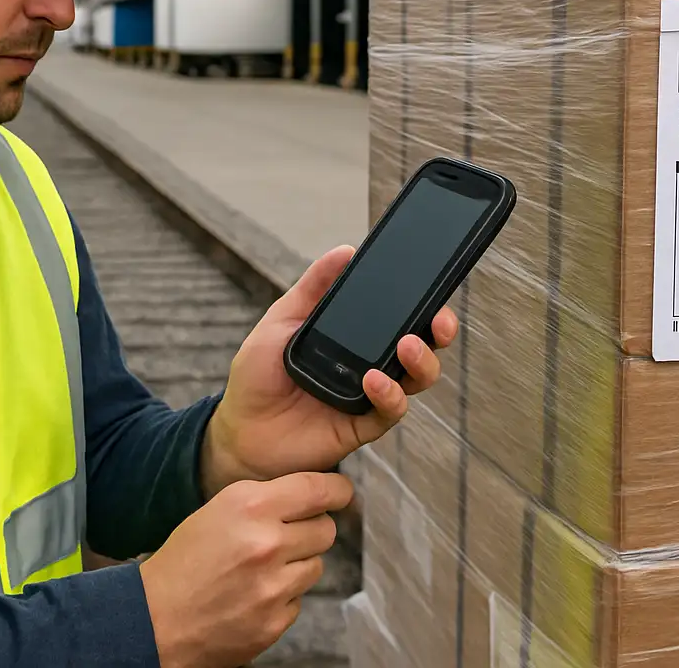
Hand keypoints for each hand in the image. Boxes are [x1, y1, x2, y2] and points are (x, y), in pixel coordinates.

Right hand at [140, 471, 353, 667]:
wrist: (154, 620)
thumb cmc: (183, 561)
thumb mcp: (217, 510)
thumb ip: (264, 501)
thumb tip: (312, 495)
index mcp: (250, 507)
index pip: (317, 489)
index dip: (337, 490)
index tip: (341, 493)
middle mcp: (267, 543)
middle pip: (325, 529)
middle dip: (311, 531)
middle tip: (285, 537)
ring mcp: (274, 586)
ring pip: (316, 566)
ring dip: (297, 566)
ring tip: (261, 570)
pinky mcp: (276, 621)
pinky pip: (299, 600)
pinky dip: (283, 597)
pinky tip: (253, 596)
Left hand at [201, 245, 458, 493]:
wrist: (239, 429)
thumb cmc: (259, 374)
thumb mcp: (282, 320)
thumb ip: (314, 287)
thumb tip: (346, 250)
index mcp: (356, 336)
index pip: (401, 315)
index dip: (423, 302)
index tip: (432, 284)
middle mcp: (372, 363)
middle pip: (421, 345)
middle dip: (438, 330)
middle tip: (438, 320)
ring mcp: (370, 395)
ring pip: (416, 379)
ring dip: (421, 361)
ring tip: (407, 346)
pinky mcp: (362, 424)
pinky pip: (390, 411)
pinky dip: (389, 395)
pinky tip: (374, 380)